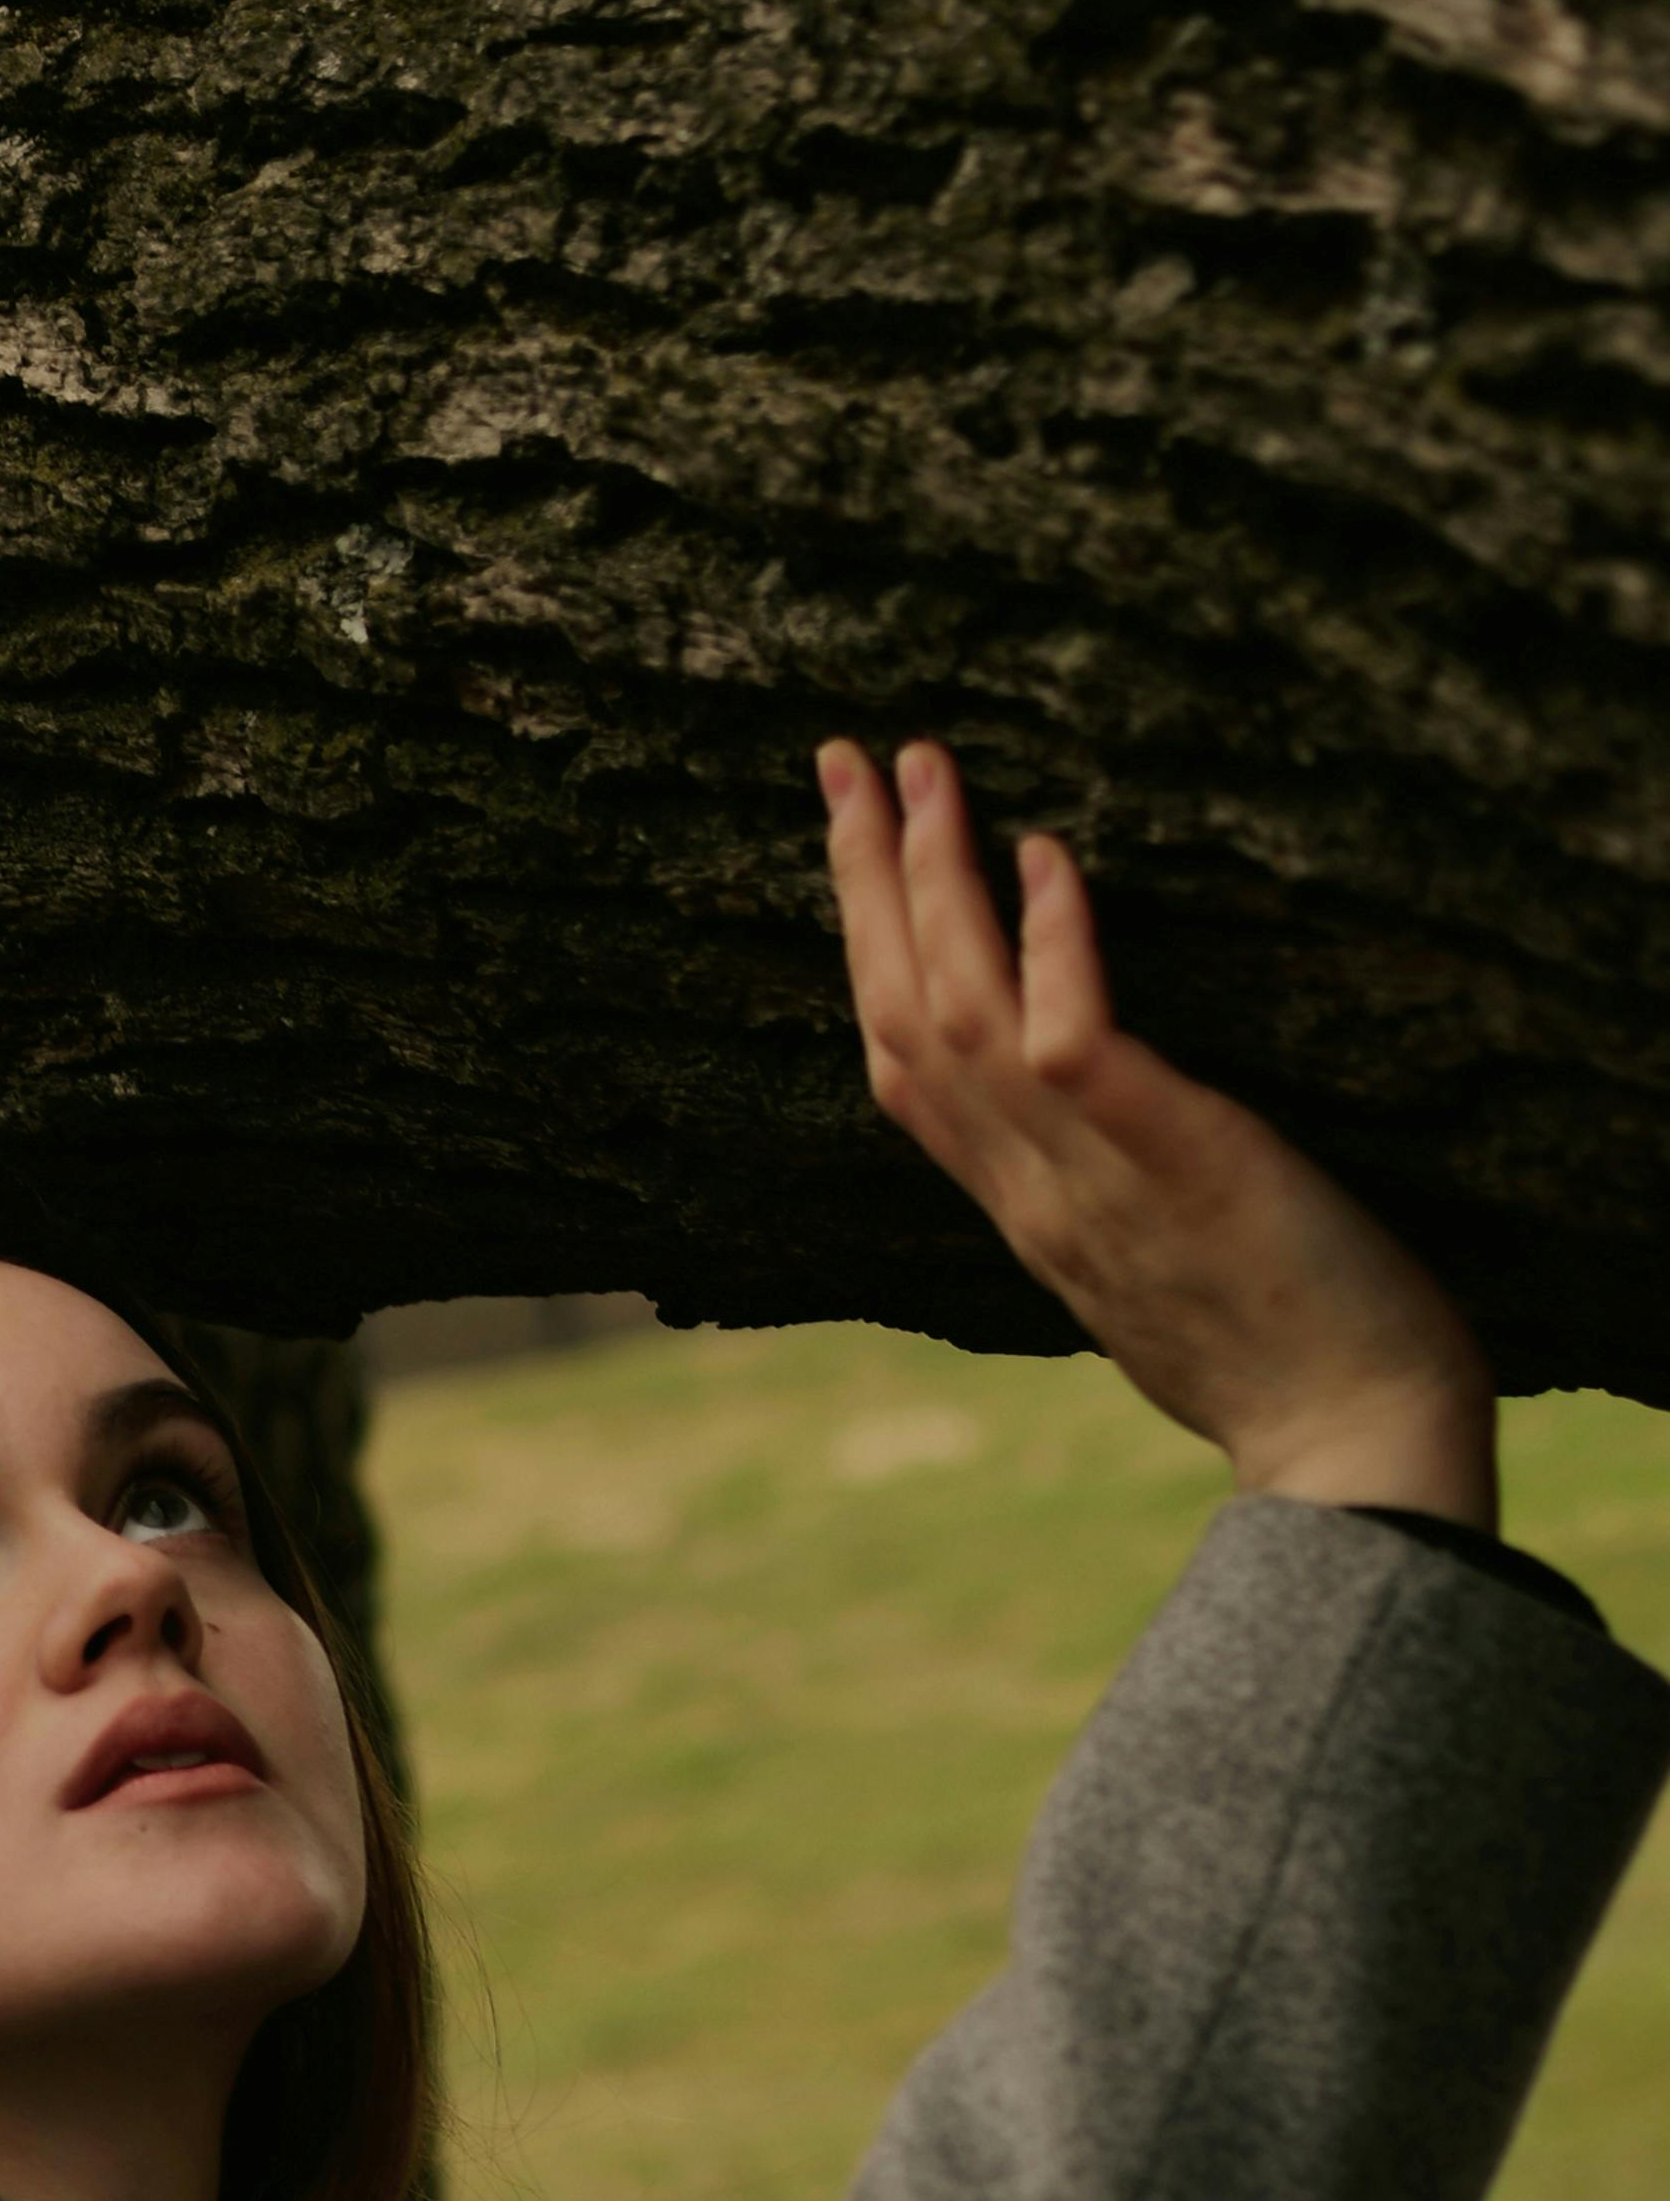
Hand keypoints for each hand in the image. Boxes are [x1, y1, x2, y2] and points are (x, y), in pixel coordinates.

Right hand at [818, 736, 1494, 1528]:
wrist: (1351, 1442)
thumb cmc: (1285, 1356)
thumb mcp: (1161, 1266)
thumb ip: (1109, 1183)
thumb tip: (1088, 1098)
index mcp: (1025, 1213)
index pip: (906, 1070)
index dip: (867, 952)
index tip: (857, 840)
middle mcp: (1031, 1193)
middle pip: (904, 1021)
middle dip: (868, 884)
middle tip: (848, 758)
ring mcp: (1090, 1182)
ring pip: (963, 1017)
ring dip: (936, 884)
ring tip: (928, 771)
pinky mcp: (1171, 1162)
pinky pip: (1076, 1046)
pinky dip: (1055, 944)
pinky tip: (1051, 854)